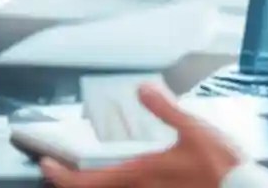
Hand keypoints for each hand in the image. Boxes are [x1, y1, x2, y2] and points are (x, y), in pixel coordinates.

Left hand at [41, 83, 243, 187]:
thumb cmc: (221, 167)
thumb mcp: (193, 129)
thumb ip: (165, 109)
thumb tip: (142, 89)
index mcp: (141, 174)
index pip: (89, 183)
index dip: (62, 178)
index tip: (46, 167)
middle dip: (73, 183)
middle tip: (57, 169)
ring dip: (94, 186)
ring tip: (80, 173)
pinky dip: (116, 186)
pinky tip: (118, 177)